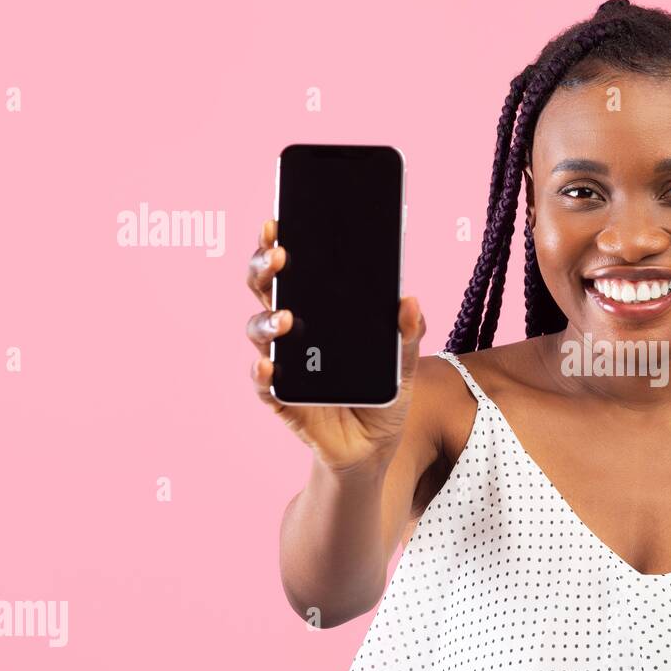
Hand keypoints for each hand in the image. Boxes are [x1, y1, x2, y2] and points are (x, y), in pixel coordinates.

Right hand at [246, 219, 425, 474]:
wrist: (373, 450)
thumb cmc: (382, 399)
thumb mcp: (404, 366)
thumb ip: (408, 335)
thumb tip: (410, 300)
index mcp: (320, 313)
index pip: (294, 270)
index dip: (278, 243)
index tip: (277, 220)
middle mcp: (295, 332)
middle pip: (267, 290)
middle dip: (265, 268)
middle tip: (279, 254)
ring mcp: (284, 363)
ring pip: (259, 331)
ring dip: (268, 320)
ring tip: (287, 318)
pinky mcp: (281, 399)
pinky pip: (263, 382)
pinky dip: (262, 372)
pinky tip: (269, 364)